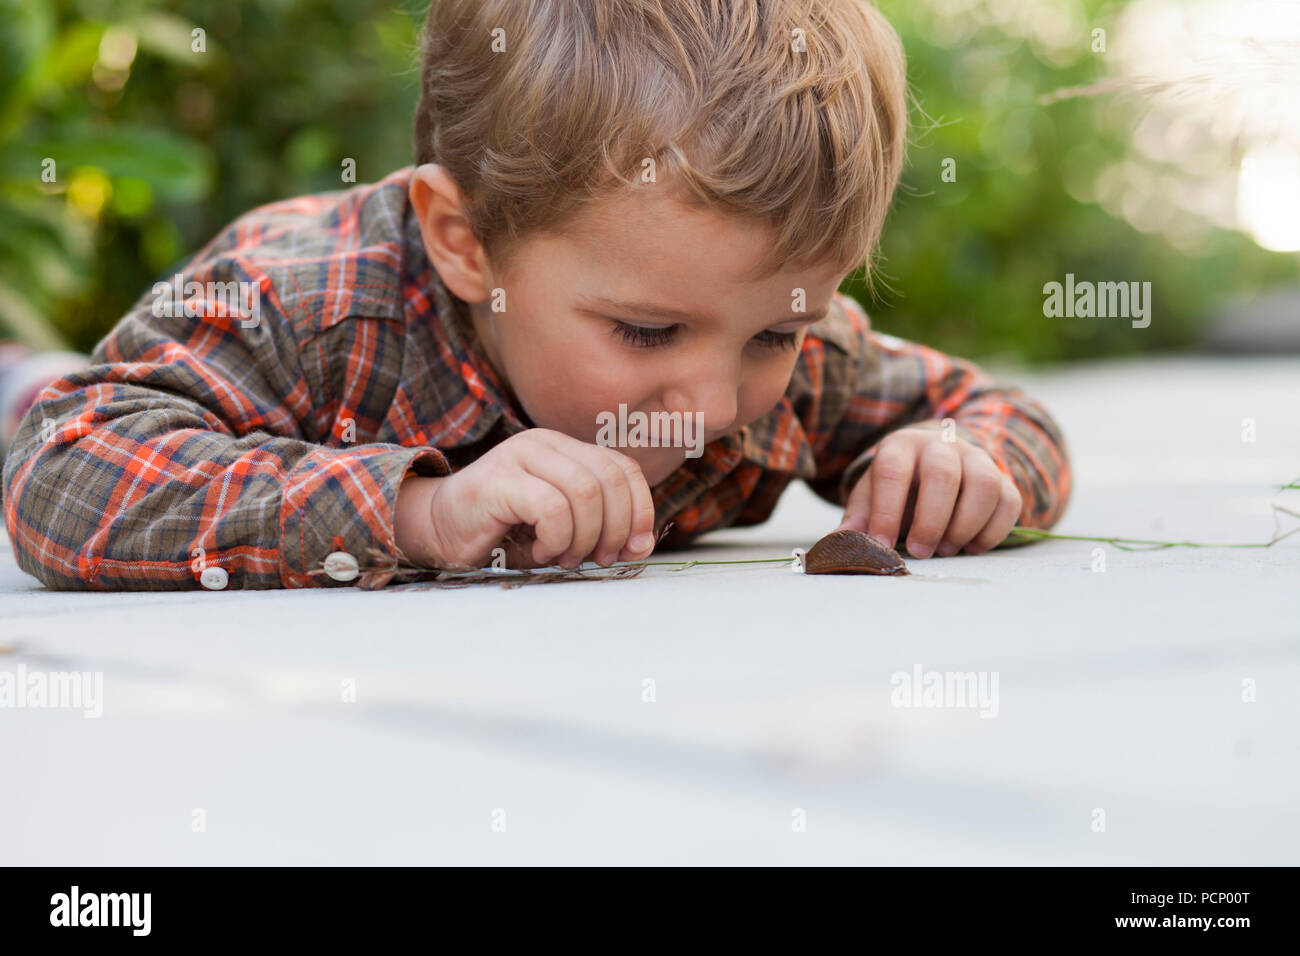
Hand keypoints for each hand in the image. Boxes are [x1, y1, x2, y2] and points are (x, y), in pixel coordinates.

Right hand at [396, 429, 657, 570]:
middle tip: (598, 559)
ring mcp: (520, 455)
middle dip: (616, 528)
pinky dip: (556, 538)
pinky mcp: (499, 479)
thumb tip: (642, 545)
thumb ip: (603, 529)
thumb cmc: (504, 533)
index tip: (634, 548)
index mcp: (566, 448)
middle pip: (610, 479)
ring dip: (584, 537)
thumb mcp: (564, 528)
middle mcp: (546, 443)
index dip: (640, 510)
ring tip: (564, 556)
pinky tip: (540, 550)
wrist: (438, 529)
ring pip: (585, 492)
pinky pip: (551, 507)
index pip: (624, 469)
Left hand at [837, 423, 1022, 557]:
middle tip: (920, 551)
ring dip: (966, 524)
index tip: (882, 544)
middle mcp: (941, 444)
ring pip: (983, 484)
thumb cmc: (898, 487)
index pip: (893, 471)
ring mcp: (976, 458)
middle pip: (942, 473)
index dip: (887, 510)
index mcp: (901, 446)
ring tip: (947, 550)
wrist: (933, 463)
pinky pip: (1009, 501)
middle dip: (931, 519)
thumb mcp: (871, 496)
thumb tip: (839, 545)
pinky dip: (993, 531)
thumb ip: (858, 519)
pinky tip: (972, 548)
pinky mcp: (1002, 477)